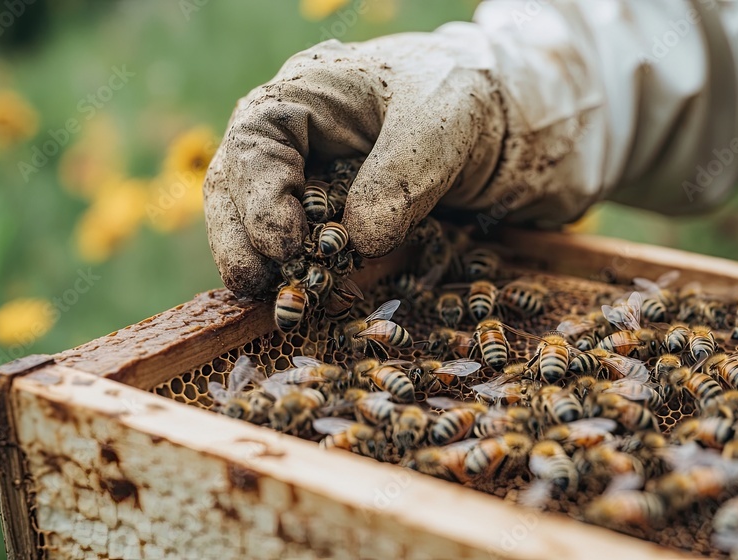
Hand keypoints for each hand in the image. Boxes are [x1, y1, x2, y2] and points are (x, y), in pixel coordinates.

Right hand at [204, 11, 618, 298]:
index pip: (255, 140)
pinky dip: (302, 274)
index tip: (285, 244)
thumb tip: (360, 240)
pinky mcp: (331, 219)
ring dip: (262, 262)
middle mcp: (294, 138)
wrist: (502, 124)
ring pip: (256, 221)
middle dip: (242, 237)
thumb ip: (404, 174)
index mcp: (308, 94)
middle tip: (258, 285)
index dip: (257, 195)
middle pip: (235, 185)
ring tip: (277, 300)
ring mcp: (308, 180)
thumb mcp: (446, 122)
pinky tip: (310, 300)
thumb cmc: (466, 100)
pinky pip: (301, 247)